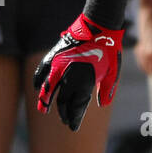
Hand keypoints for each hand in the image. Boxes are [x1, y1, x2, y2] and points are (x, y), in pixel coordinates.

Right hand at [33, 13, 124, 130]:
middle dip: (63, 113)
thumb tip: (101, 104)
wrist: (99, 26)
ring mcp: (59, 66)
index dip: (74, 119)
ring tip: (43, 109)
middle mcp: (68, 77)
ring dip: (45, 101)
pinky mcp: (54, 56)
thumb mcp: (112, 73)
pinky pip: (42, 71)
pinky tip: (38, 87)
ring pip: (48, 89)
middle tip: (65, 120)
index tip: (73, 126)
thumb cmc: (109, 50)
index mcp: (83, 84)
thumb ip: (107, 91)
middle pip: (62, 101)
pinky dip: (39, 81)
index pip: (75, 108)